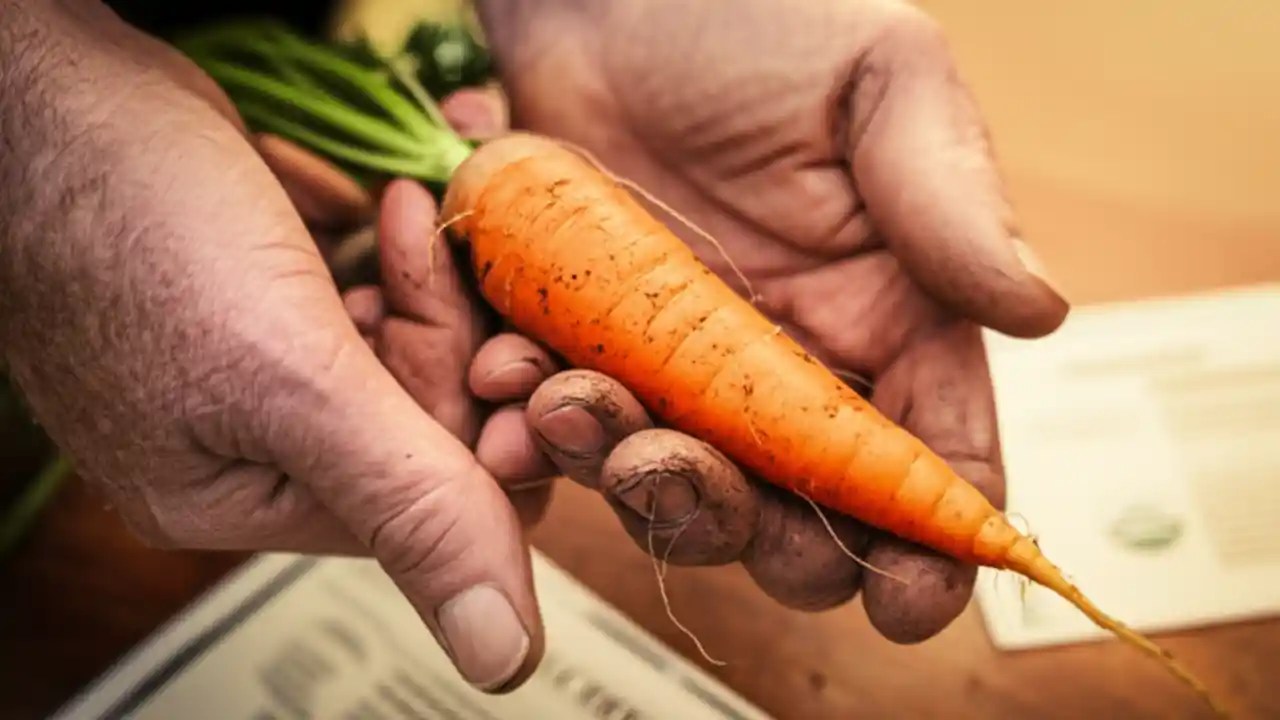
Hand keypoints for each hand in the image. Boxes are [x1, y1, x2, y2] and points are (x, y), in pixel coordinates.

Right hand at [0, 0, 540, 690]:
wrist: (44, 95)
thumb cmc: (128, 226)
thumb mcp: (286, 379)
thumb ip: (405, 504)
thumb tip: (502, 655)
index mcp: (245, 498)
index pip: (424, 504)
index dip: (482, 432)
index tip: (502, 352)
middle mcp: (254, 442)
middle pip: (425, 424)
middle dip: (458, 343)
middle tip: (447, 263)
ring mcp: (260, 363)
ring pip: (407, 354)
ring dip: (433, 288)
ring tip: (408, 217)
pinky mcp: (268, 292)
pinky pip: (372, 296)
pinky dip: (399, 256)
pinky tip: (394, 206)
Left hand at [459, 0, 1068, 640]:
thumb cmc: (755, 19)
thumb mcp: (879, 81)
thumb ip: (950, 199)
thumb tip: (1039, 313)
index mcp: (888, 326)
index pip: (929, 467)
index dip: (927, 552)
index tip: (902, 601)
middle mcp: (790, 372)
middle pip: (793, 518)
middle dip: (739, 525)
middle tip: (670, 462)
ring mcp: (683, 373)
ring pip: (673, 495)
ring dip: (622, 480)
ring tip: (566, 401)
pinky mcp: (589, 355)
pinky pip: (568, 441)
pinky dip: (535, 436)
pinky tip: (510, 385)